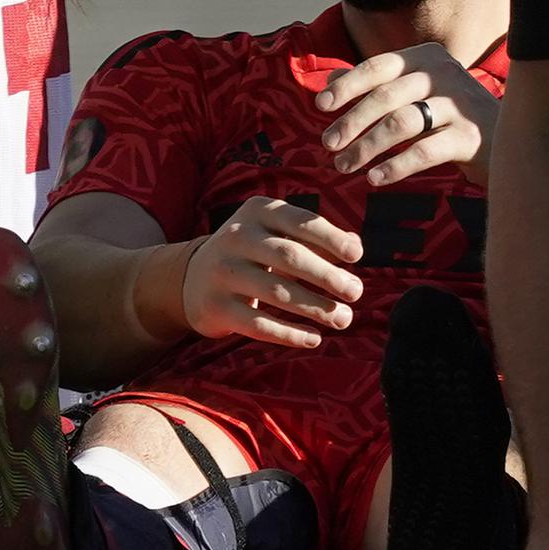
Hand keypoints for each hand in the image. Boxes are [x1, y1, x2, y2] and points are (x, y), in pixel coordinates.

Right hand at [179, 197, 362, 346]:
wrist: (192, 277)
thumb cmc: (252, 252)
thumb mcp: (276, 233)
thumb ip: (315, 237)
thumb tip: (356, 246)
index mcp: (257, 211)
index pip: (299, 222)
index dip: (330, 238)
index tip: (357, 256)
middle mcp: (236, 236)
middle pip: (289, 257)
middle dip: (327, 276)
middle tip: (356, 292)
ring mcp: (222, 272)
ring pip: (276, 292)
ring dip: (315, 308)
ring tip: (343, 319)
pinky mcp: (215, 306)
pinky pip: (258, 324)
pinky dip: (289, 334)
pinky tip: (314, 338)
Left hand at [316, 43, 498, 187]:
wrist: (511, 139)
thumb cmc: (452, 115)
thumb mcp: (416, 92)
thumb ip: (377, 84)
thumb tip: (329, 79)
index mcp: (427, 57)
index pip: (378, 66)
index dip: (347, 85)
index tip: (321, 106)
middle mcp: (444, 73)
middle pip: (386, 96)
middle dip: (352, 122)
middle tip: (329, 145)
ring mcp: (460, 104)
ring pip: (402, 123)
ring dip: (367, 147)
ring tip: (346, 166)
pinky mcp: (472, 137)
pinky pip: (424, 151)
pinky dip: (396, 166)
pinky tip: (376, 179)